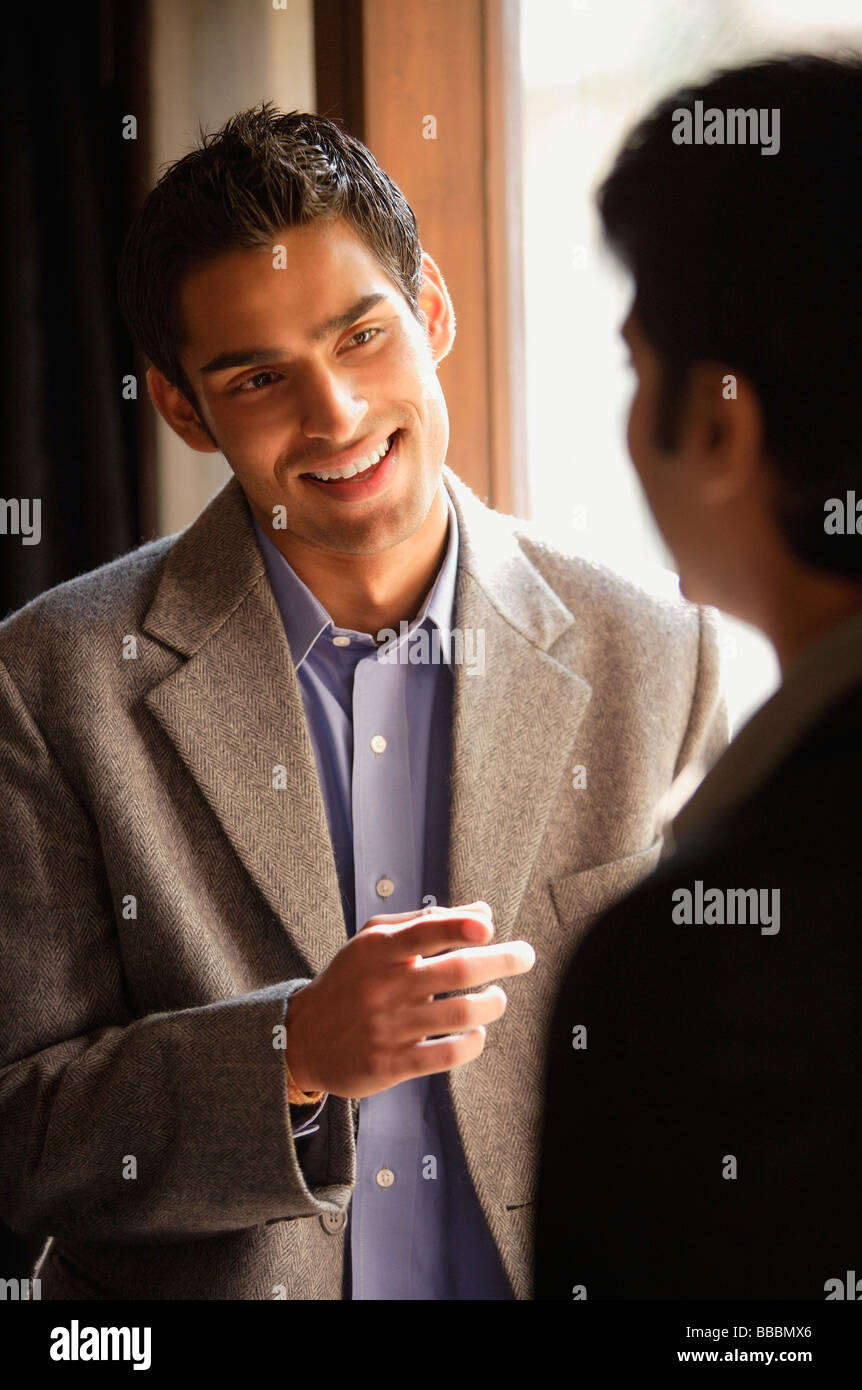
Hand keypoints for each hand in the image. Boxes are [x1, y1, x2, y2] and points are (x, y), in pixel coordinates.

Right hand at [284, 901, 534, 1098]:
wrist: (301, 1036)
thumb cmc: (350, 981)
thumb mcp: (374, 940)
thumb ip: (427, 922)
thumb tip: (483, 915)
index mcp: (379, 950)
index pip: (425, 931)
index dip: (460, 926)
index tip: (489, 927)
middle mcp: (385, 987)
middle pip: (458, 972)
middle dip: (503, 960)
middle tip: (525, 956)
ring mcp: (389, 1028)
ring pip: (462, 1014)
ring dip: (493, 1004)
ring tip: (497, 999)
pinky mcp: (392, 1064)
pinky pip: (449, 1054)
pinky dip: (474, 1042)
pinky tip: (476, 1033)